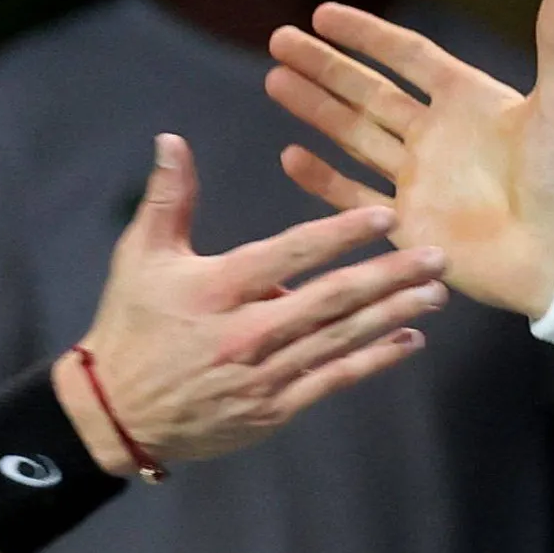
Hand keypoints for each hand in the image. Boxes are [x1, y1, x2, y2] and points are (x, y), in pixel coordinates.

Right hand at [62, 136, 447, 469]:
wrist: (116, 413)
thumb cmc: (132, 325)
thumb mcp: (140, 256)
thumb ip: (168, 198)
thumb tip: (172, 138)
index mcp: (217, 288)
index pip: (290, 254)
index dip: (340, 235)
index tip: (385, 217)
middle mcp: (247, 332)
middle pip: (331, 299)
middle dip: (390, 276)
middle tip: (437, 256)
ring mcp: (263, 375)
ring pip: (341, 339)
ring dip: (393, 315)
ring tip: (436, 293)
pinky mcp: (273, 409)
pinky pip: (333, 381)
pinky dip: (373, 360)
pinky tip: (409, 340)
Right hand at [268, 0, 553, 318]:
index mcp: (468, 102)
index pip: (407, 56)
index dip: (366, 35)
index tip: (323, 14)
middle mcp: (436, 136)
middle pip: (368, 91)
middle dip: (324, 67)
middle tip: (279, 41)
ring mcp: (419, 180)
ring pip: (353, 135)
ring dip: (315, 109)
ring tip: (275, 80)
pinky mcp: (408, 225)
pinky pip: (355, 196)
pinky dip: (322, 178)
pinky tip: (290, 154)